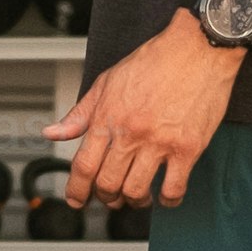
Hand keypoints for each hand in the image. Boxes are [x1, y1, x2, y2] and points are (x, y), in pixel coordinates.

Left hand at [47, 21, 240, 218]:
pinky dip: (167, 199)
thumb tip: (53, 133)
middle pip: (108, 183)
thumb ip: (80, 113)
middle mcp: (130, 132)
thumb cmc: (155, 61)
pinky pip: (173, 188)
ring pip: (136, 191)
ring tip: (138, 196)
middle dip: (106, 197)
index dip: (76, 190)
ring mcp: (160, 142)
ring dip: (134, 202)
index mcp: (108, 116)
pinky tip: (165, 194)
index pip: (83, 165)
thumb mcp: (108, 82)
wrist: (198, 48)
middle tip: (111, 197)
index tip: (78, 199)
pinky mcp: (188, 147)